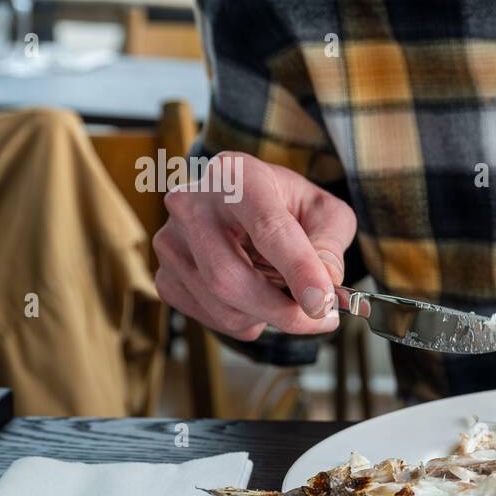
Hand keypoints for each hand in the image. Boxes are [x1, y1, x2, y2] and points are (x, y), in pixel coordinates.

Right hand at [153, 152, 356, 340]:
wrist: (246, 204)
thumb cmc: (291, 206)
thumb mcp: (326, 213)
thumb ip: (329, 248)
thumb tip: (322, 294)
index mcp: (238, 175)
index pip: (267, 228)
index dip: (298, 271)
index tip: (323, 305)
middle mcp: (192, 203)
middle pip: (229, 276)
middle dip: (282, 310)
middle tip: (321, 320)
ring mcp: (171, 241)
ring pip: (220, 303)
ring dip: (268, 317)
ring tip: (291, 302)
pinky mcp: (165, 275)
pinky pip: (210, 317)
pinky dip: (246, 320)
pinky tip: (259, 300)